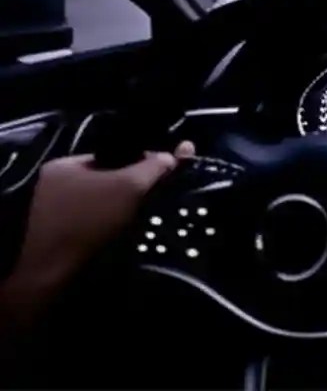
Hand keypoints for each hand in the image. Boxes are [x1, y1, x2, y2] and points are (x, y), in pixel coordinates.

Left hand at [0, 142, 192, 339]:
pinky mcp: (58, 231)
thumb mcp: (130, 187)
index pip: (112, 154)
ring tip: (138, 215)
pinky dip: (108, 222)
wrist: (55, 272)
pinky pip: (92, 217)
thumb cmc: (90, 220)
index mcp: (63, 165)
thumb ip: (153, 167)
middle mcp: (54, 183)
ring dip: (120, 206)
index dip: (139, 162)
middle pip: (107, 177)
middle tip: (151, 196)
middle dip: (130, 186)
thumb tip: (172, 155)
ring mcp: (53, 209)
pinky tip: (121, 230)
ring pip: (100, 199)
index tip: (159, 176)